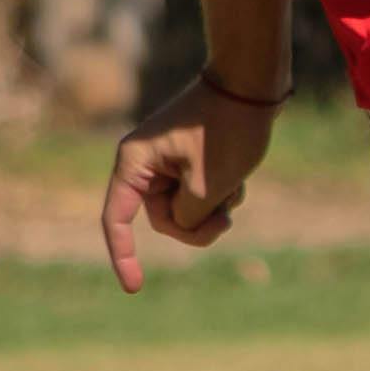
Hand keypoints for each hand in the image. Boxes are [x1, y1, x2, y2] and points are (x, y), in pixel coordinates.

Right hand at [100, 77, 285, 293]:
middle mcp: (143, 162)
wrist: (252, 83)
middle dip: (196, 225)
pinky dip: (220, 194)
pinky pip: (199, 194)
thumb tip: (185, 222)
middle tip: (227, 218)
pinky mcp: (187, 160)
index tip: (134, 287)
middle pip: (161, 218)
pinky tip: (240, 178)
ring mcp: (166, 160)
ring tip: (236, 184)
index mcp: (134, 162)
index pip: (117, 219)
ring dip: (213, 208)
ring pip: (185, 209)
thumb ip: (188, 218)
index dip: (123, 256)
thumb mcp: (209, 186)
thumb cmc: (228, 129)